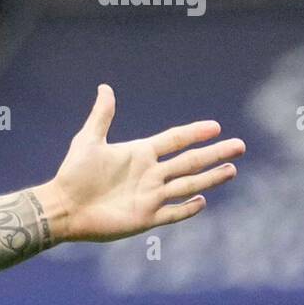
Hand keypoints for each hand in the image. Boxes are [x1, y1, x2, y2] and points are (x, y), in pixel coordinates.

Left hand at [42, 85, 245, 242]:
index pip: (174, 140)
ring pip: (188, 185)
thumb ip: (101, 116)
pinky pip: (173, 212)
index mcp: (139, 154)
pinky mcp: (146, 217)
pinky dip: (188, 208)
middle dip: (214, 154)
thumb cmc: (73, 174)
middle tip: (240, 146)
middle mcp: (149, 174)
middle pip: (189, 162)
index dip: (194, 133)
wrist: (63, 207)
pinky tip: (203, 200)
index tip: (215, 126)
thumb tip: (104, 87)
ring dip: (210, 178)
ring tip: (232, 169)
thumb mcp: (88, 141)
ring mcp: (150, 196)